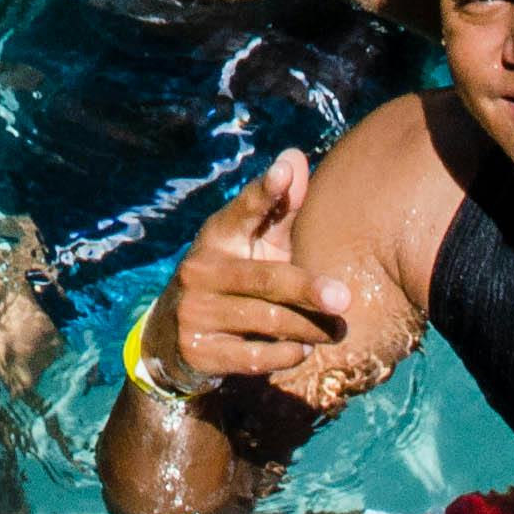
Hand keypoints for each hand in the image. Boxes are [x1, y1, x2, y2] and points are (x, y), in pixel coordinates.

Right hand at [166, 151, 360, 392]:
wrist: (170, 339)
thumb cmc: (232, 279)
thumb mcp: (253, 243)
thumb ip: (279, 207)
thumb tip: (295, 156)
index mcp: (218, 236)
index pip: (244, 210)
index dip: (264, 191)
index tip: (284, 171)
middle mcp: (200, 270)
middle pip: (264, 278)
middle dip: (306, 288)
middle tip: (344, 298)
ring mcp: (196, 312)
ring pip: (267, 320)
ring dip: (309, 328)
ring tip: (336, 331)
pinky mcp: (199, 350)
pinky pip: (256, 356)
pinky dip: (287, 354)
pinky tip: (301, 349)